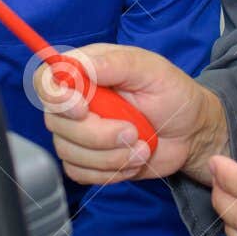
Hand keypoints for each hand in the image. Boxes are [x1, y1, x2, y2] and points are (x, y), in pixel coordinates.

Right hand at [39, 44, 226, 184]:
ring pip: (68, 152)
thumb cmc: (173, 94)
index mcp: (86, 71)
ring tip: (142, 147)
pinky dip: (110, 171)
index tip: (83, 108)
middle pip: (55, 122)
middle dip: (97, 134)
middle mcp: (77, 101)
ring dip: (110, 156)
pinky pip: (80, 173)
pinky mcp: (88, 160)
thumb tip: (79, 64)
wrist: (191, 131)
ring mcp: (80, 133)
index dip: (56, 97)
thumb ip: (116, 62)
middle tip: (133, 131)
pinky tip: (133, 160)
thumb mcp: (152, 69)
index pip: (46, 80)